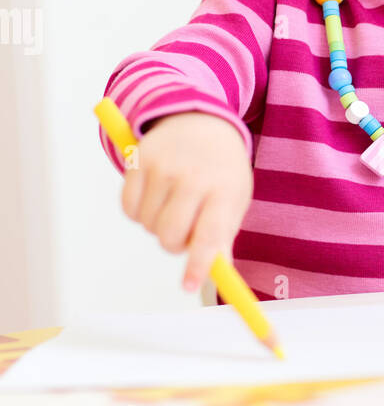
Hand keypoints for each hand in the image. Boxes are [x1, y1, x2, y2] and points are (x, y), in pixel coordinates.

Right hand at [119, 111, 253, 292]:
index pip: (209, 235)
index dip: (198, 265)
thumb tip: (218, 274)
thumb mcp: (234, 198)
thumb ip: (223, 236)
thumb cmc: (221, 169)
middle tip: (184, 233)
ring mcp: (163, 166)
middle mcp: (193, 176)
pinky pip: (128, 209)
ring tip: (173, 206)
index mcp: (224, 188)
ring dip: (157, 227)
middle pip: (171, 235)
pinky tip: (154, 197)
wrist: (201, 119)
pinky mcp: (138, 160)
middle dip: (174, 245)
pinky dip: (138, 213)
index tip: (189, 286)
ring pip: (148, 225)